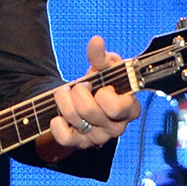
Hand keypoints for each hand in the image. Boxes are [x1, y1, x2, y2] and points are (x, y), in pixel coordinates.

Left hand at [46, 36, 139, 151]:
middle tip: (79, 86)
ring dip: (64, 101)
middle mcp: (117, 127)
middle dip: (79, 92)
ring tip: (66, 93)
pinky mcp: (81, 144)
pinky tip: (58, 116)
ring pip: (76, 120)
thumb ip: (100, 56)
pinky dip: (57, 124)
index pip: (117, 107)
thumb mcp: (104, 67)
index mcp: (130, 108)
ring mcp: (99, 137)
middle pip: (90, 111)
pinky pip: (65, 139)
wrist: (89, 98)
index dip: (104, 94)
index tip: (101, 86)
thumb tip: (96, 41)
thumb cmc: (103, 82)